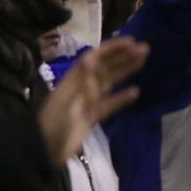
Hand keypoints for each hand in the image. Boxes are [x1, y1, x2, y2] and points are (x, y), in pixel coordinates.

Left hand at [38, 36, 147, 165]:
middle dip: (124, 56)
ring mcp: (89, 100)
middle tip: (145, 49)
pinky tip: (136, 92)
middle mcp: (84, 84)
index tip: (131, 42)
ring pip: (111, 81)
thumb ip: (78, 81)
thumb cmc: (53, 122)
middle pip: (107, 66)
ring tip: (143, 61)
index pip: (97, 56)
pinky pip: (111, 103)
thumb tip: (90, 59)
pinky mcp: (93, 116)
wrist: (46, 149)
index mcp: (76, 77)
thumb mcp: (64, 100)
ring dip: (126, 70)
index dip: (113, 48)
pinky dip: (122, 97)